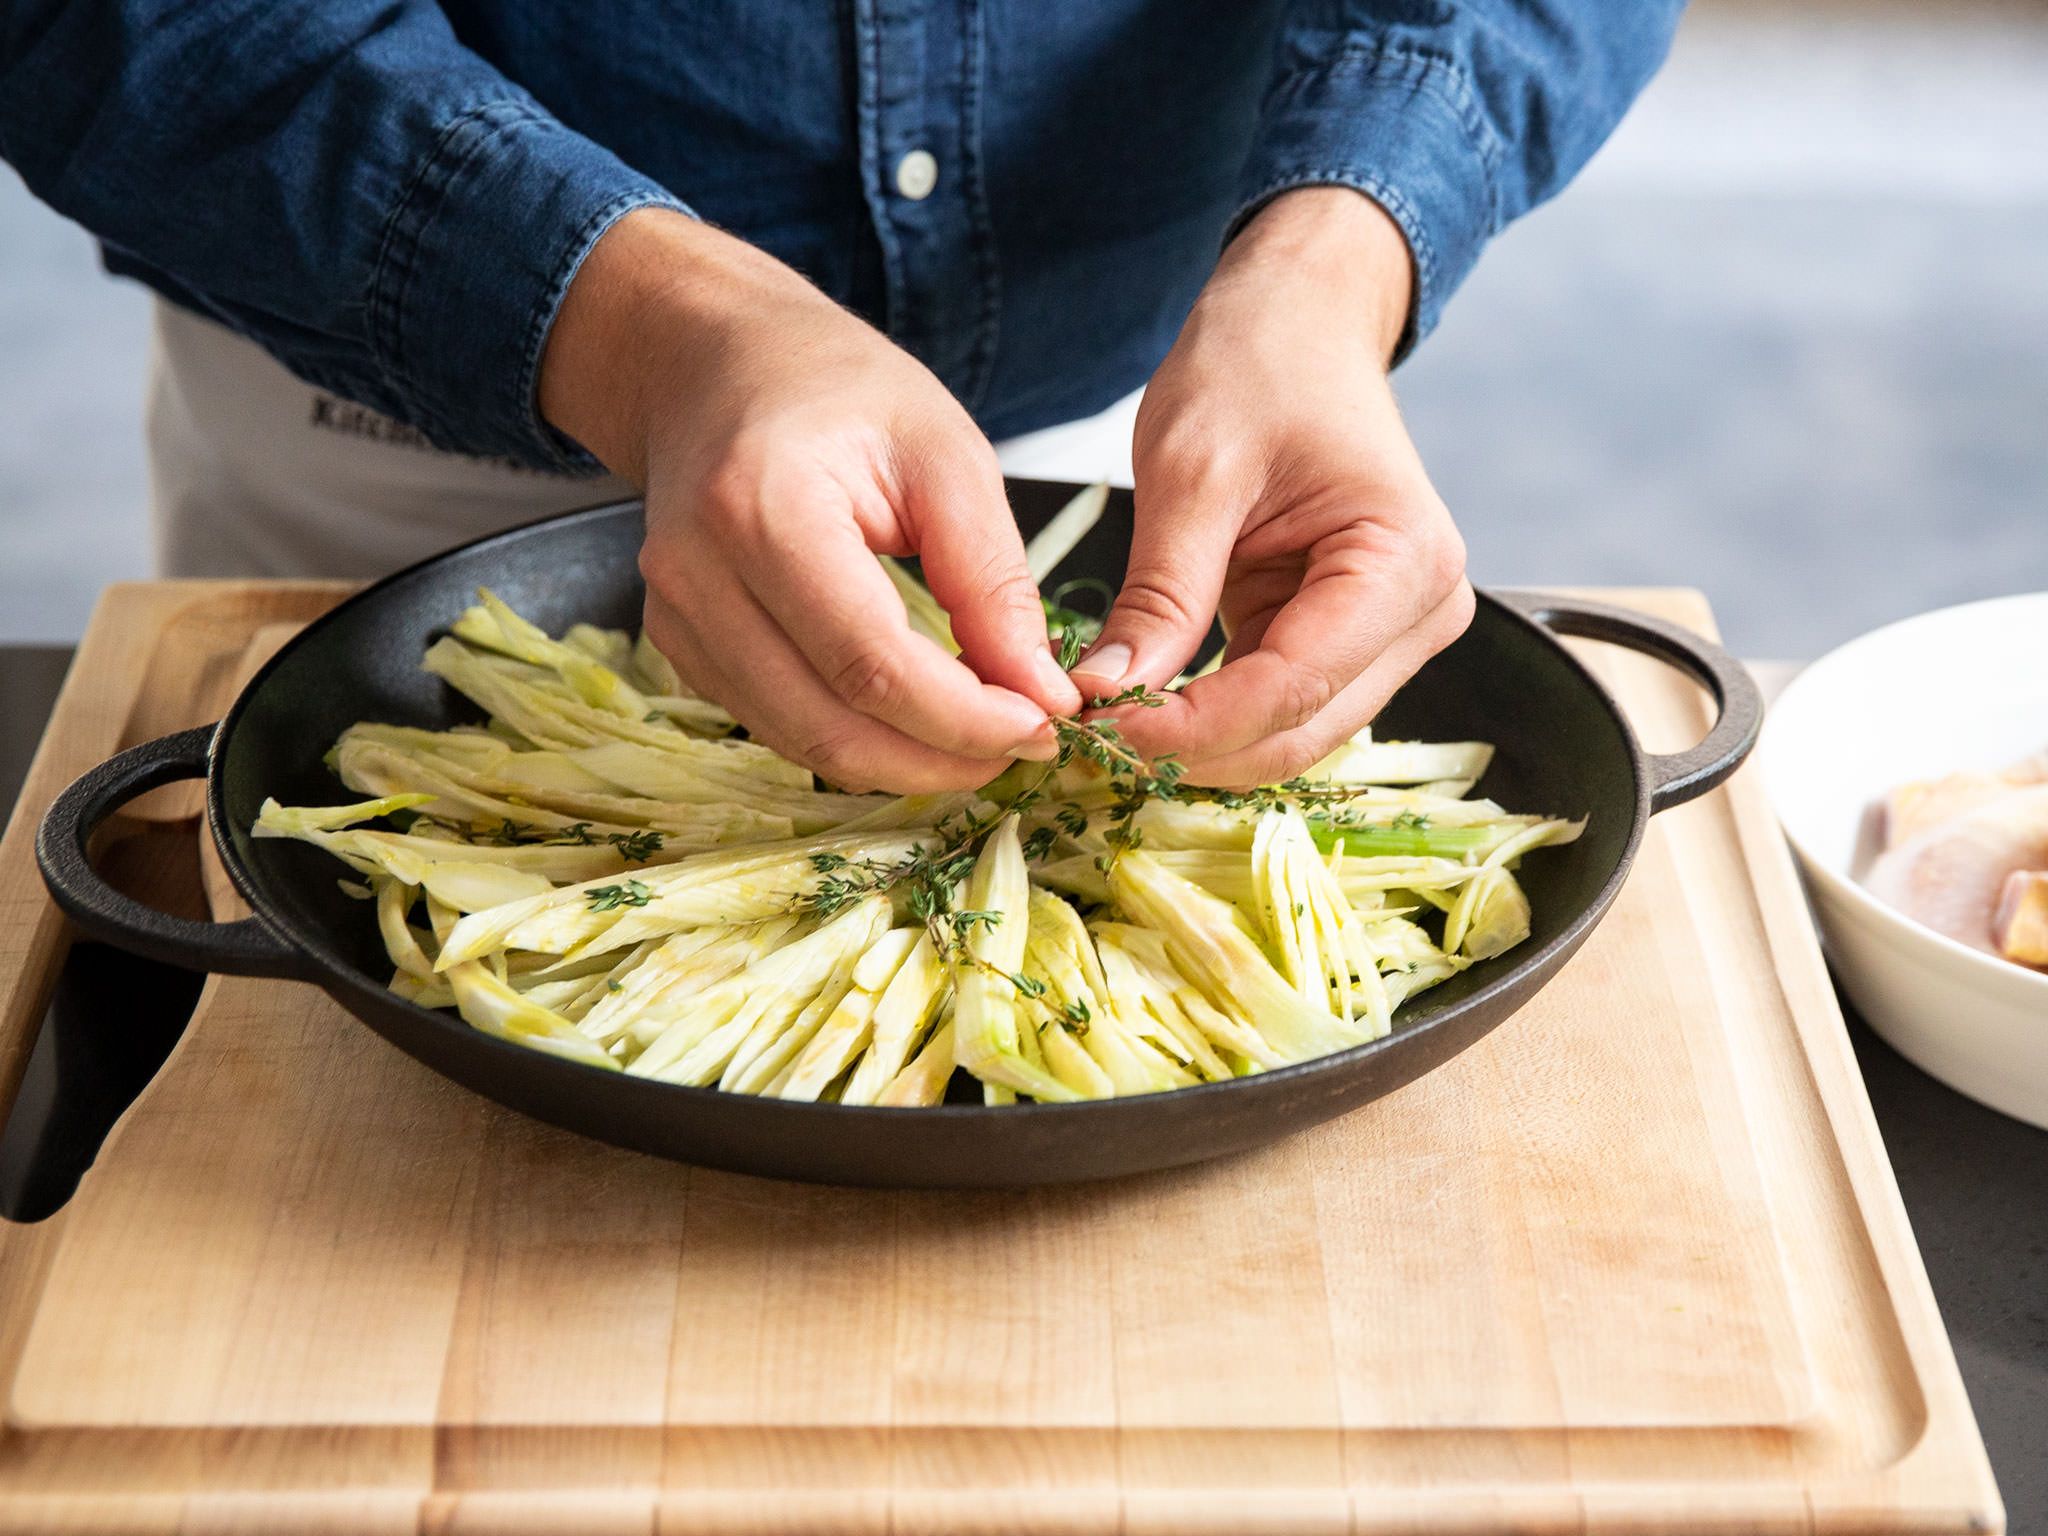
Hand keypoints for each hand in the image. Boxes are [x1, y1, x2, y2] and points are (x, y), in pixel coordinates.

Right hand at [539, 209, 1078, 791]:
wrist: (714, 361)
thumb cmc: (832, 385)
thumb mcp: (945, 453)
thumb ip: (992, 577)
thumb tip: (1039, 691)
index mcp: (763, 509)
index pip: (874, 665)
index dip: (965, 718)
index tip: (1043, 724)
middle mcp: (698, 575)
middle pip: (830, 724)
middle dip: (940, 757)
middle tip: (1023, 745)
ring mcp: (674, 617)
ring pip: (800, 742)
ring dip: (900, 761)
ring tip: (980, 736)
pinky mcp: (677, 644)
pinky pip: (775, 723)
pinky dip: (853, 737)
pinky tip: (914, 716)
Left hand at [1072, 188, 1473, 785]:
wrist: (1298, 322)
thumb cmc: (1259, 365)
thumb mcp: (1192, 471)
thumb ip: (1160, 591)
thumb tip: (1107, 693)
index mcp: (1404, 561)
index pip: (1295, 685)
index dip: (1195, 727)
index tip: (1101, 731)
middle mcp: (1422, 612)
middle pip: (1302, 729)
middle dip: (1195, 750)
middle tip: (1087, 742)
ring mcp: (1391, 634)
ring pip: (1290, 734)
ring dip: (1202, 745)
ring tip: (1107, 728)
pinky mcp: (1346, 639)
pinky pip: (1277, 704)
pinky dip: (1210, 716)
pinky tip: (1143, 708)